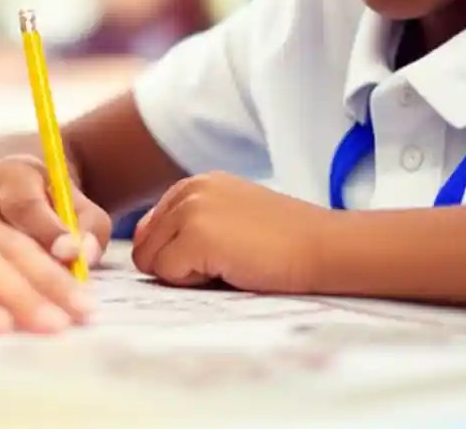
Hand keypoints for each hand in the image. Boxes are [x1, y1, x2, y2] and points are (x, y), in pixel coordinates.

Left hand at [132, 173, 332, 293]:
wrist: (325, 247)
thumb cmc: (282, 243)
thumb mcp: (227, 220)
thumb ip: (183, 226)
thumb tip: (140, 243)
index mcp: (193, 184)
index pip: (150, 231)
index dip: (179, 254)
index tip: (222, 250)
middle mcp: (188, 189)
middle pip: (145, 248)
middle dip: (179, 264)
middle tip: (228, 258)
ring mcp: (190, 209)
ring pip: (152, 262)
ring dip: (186, 273)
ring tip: (230, 261)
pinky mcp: (196, 235)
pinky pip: (167, 275)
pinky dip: (196, 282)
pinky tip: (232, 267)